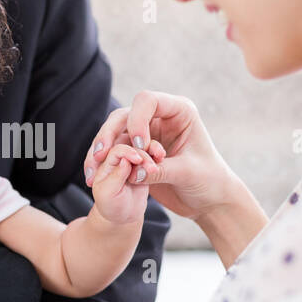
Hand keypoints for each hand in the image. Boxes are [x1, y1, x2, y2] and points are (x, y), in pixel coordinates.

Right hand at [83, 90, 240, 221]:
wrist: (208, 201)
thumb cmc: (209, 181)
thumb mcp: (188, 174)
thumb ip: (161, 170)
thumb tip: (132, 172)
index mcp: (179, 112)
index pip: (147, 101)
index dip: (137, 120)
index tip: (141, 148)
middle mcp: (159, 118)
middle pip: (124, 115)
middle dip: (109, 133)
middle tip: (101, 156)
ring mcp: (146, 134)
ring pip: (114, 133)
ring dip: (101, 149)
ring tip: (93, 171)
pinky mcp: (136, 152)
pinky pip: (114, 151)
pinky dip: (103, 163)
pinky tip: (93, 177)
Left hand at [89, 141, 164, 225]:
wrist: (123, 216)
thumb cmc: (111, 206)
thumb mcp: (108, 193)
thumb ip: (116, 176)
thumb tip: (125, 159)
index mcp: (105, 163)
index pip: (116, 150)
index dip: (127, 152)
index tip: (138, 160)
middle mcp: (118, 159)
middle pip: (132, 147)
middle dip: (143, 155)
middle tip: (151, 168)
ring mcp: (132, 162)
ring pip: (144, 151)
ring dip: (151, 157)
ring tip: (155, 170)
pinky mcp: (144, 166)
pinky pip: (152, 157)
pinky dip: (157, 158)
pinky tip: (161, 160)